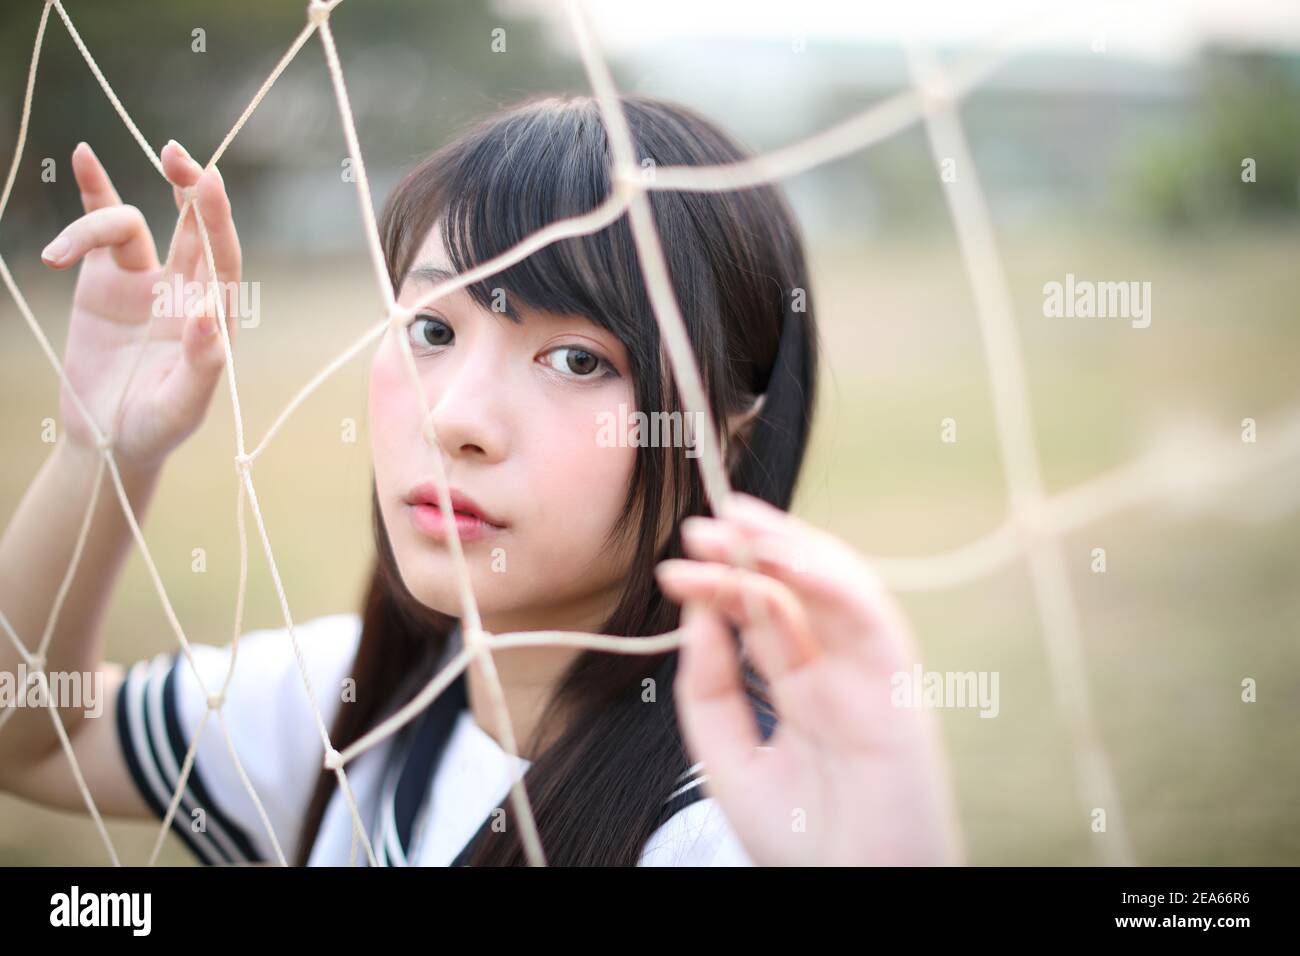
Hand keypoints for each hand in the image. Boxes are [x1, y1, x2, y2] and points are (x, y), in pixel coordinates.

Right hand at [41, 140, 242, 472]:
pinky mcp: (104, 280)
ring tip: (57, 256)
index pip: (223, 256)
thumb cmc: (154, 429)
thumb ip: (201, 365)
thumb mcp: (181, 407)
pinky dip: (94, 192)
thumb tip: (210, 316)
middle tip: (175, 155)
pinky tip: (82, 156)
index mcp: (213, 314)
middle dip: (188, 187)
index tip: (209, 180)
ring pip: (129, 227)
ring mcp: (144, 281)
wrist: (106, 440)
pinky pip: (101, 228)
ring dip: (94, 224)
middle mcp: (184, 290)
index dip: (217, 218)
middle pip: (192, 225)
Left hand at [657, 492, 964, 865]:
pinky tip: (783, 558)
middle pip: (798, 588)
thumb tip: (698, 612)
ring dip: (787, 547)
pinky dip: (829, 580)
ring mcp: (869, 674)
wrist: (854, 894)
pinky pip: (869, 618)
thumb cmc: (800, 843)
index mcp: (803, 688)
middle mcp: (839, 672)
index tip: (678, 562)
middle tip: (699, 526)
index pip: (764, 612)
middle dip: (751, 548)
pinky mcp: (898, 688)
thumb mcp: (727, 755)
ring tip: (734, 525)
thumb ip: (708, 684)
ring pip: (838, 587)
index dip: (724, 579)